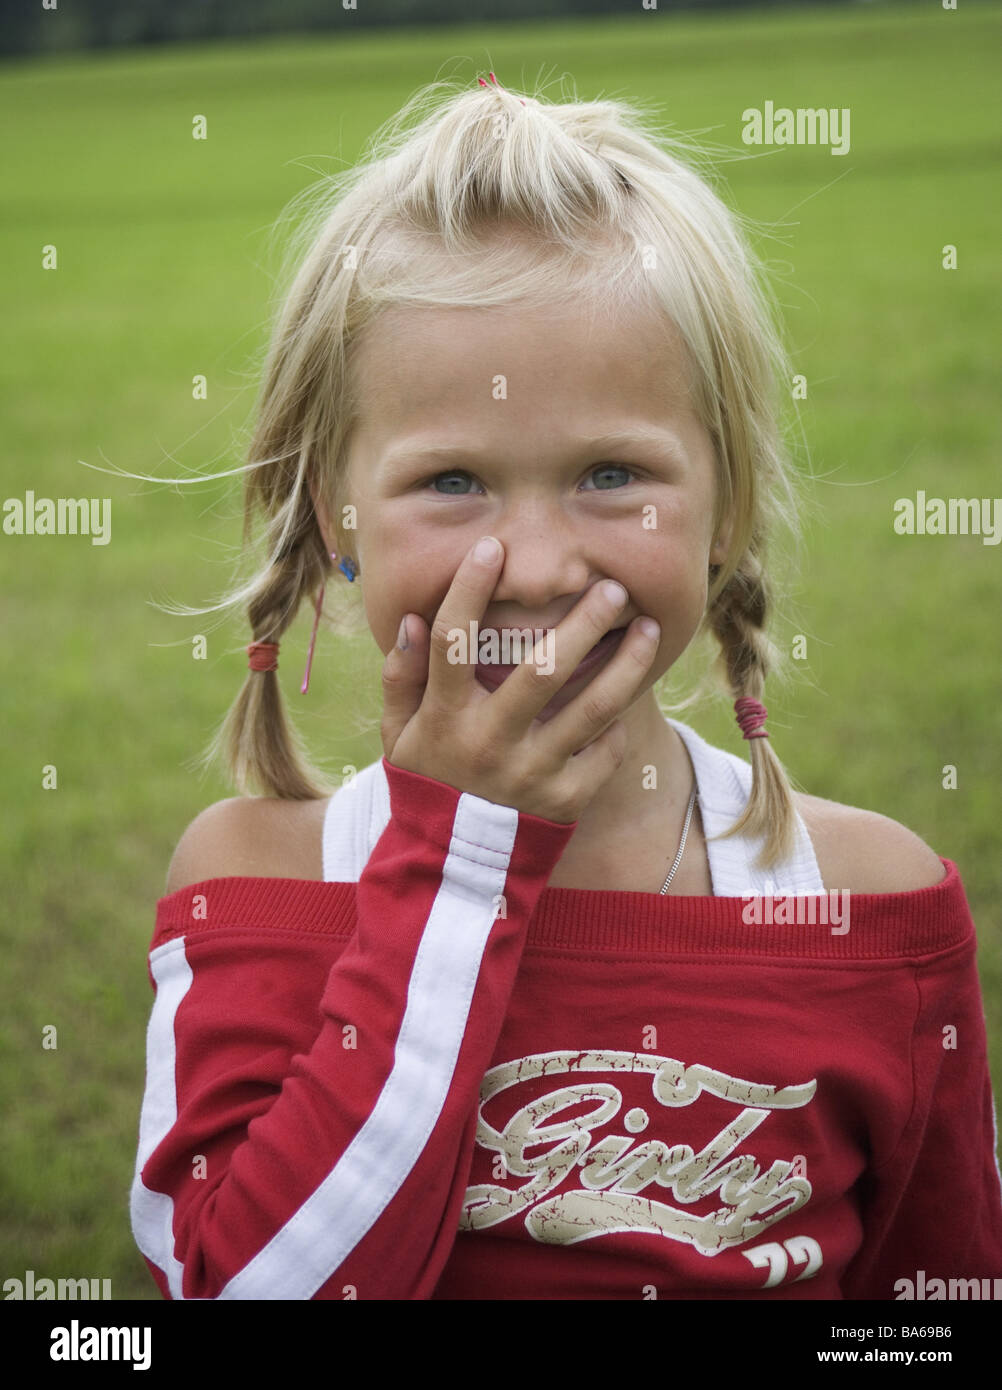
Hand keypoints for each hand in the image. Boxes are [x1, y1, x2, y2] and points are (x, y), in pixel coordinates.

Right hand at [379, 536, 660, 822]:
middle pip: (542, 669)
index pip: (454, 643)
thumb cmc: (428, 782)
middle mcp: (490, 743)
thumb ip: (403, 678)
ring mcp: (531, 774)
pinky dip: (616, 724)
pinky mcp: (565, 800)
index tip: (493, 547)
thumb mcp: (399, 737)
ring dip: (626, 664)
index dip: (470, 590)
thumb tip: (413, 620)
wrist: (452, 865)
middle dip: (582, 622)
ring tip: (648, 628)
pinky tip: (626, 696)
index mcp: (445, 719)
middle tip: (611, 587)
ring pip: (591, 709)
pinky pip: (604, 752)